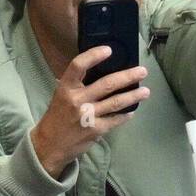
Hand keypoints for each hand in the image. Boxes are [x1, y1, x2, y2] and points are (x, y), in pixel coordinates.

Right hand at [30, 47, 149, 177]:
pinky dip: (125, 115)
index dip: (94, 55)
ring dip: (133, 96)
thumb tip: (100, 71)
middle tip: (142, 71)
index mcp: (66, 88)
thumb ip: (77, 85)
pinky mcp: (96, 130)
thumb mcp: (62, 96)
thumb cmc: (57, 117)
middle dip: (128, 76)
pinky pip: (115, 119)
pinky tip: (132, 111)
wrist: (50, 146)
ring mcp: (88, 116)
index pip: (78, 66)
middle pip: (107, 84)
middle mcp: (77, 100)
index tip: (109, 50)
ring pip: (116, 102)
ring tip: (145, 91)